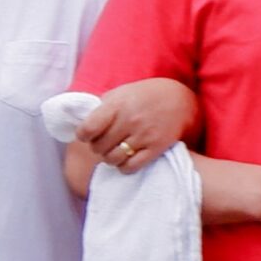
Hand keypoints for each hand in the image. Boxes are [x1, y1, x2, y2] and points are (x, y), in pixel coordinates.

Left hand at [77, 79, 198, 175]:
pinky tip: (125, 159)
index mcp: (117, 105)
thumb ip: (102, 107)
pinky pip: (131, 166)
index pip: (88, 128)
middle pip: (99, 147)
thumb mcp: (120, 93)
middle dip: (97, 147)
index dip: (83, 135)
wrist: (179, 99)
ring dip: (109, 158)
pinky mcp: (156, 147)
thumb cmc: (144, 95)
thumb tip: (82, 122)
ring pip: (112, 159)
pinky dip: (124, 167)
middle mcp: (129, 120)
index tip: (86, 135)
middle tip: (102, 143)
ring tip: (113, 151)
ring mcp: (144, 135)